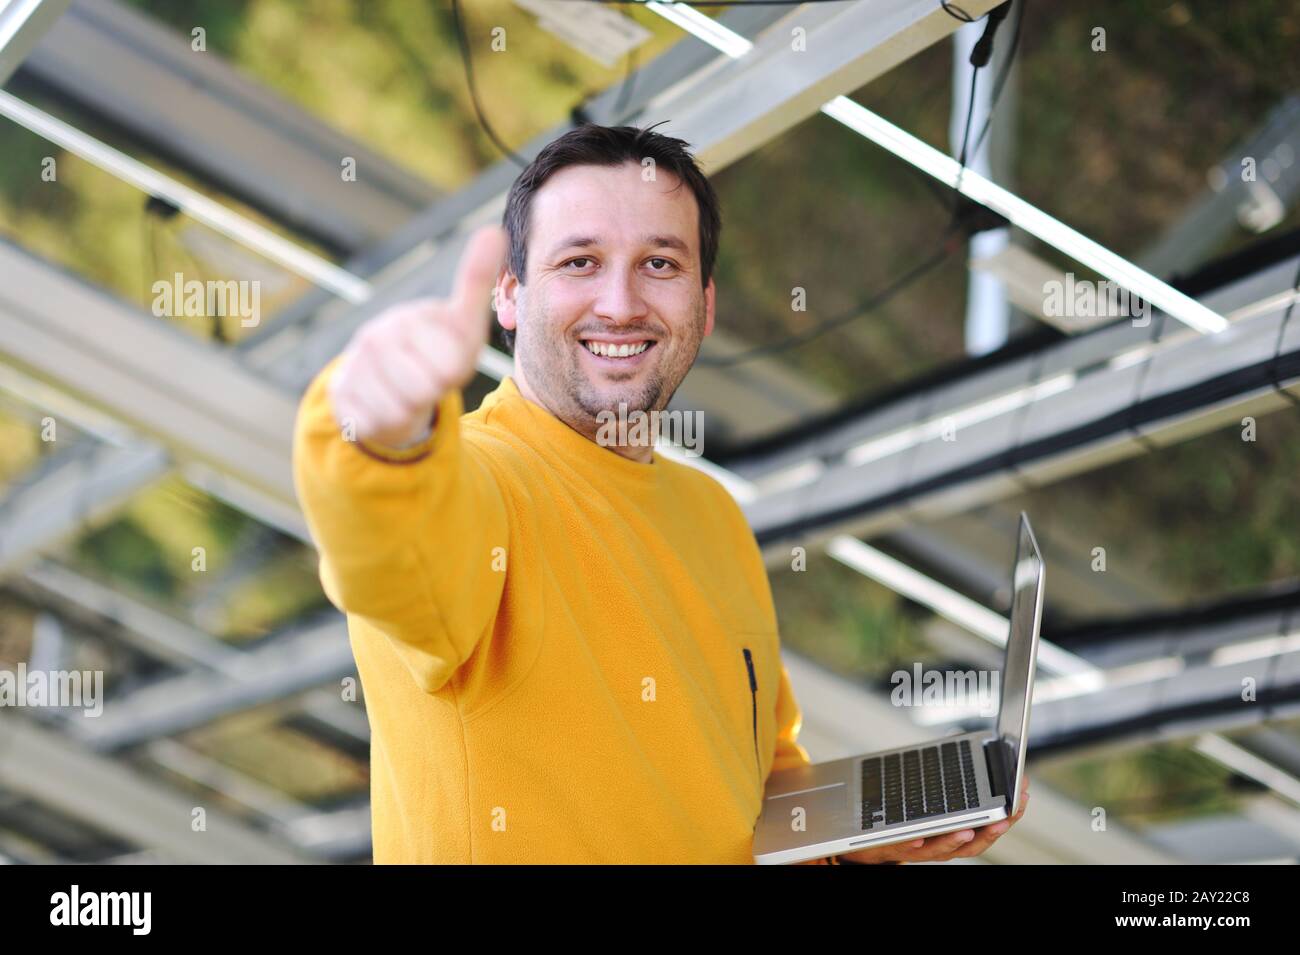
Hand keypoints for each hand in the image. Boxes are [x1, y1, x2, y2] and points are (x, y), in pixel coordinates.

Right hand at [328, 225, 506, 448]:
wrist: (388, 387)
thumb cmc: (435, 355)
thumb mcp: (464, 327)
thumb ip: (476, 282)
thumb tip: (493, 230)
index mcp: (413, 317)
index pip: (452, 367)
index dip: (455, 374)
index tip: (447, 361)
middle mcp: (379, 335)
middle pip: (427, 388)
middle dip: (434, 392)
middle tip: (426, 380)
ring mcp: (356, 363)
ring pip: (402, 407)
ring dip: (412, 409)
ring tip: (407, 391)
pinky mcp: (341, 393)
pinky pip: (378, 421)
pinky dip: (388, 422)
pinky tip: (385, 403)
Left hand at [834, 776, 1028, 863]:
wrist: (871, 836)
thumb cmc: (907, 813)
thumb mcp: (930, 791)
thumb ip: (945, 771)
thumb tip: (956, 739)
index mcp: (958, 827)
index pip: (991, 822)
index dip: (1011, 811)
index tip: (1024, 793)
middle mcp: (946, 841)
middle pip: (977, 840)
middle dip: (995, 828)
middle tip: (1010, 813)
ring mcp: (924, 847)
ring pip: (946, 849)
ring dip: (959, 839)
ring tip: (970, 827)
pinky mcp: (898, 847)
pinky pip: (907, 847)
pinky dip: (915, 842)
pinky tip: (919, 834)